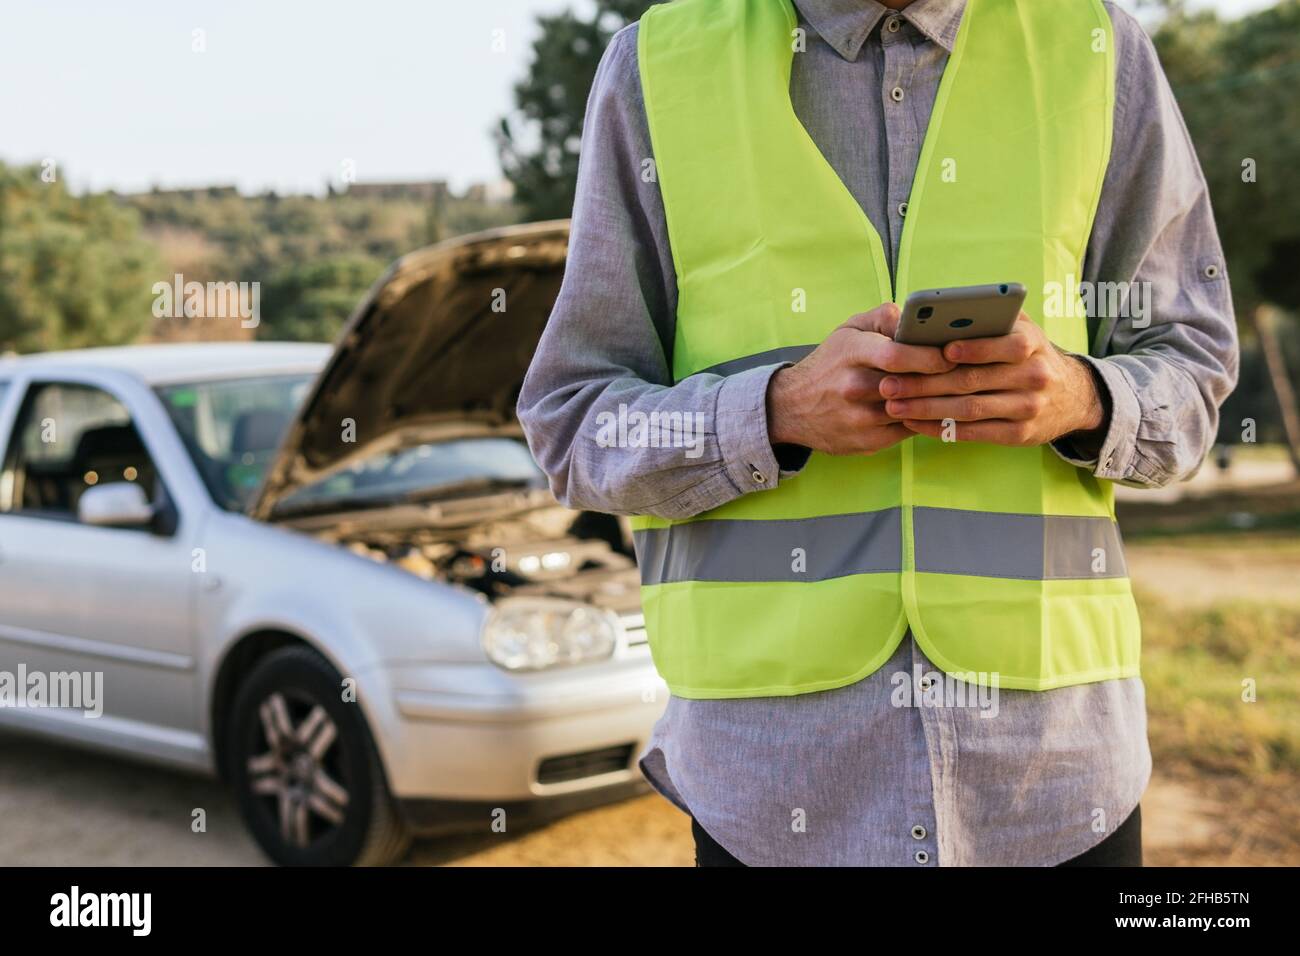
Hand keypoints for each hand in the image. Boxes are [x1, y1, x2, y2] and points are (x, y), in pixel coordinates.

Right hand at [766, 302, 953, 454]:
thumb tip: (917, 317)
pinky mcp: (867, 442)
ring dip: (938, 402)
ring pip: (914, 411)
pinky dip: (924, 419)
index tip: (950, 354)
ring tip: (957, 389)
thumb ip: (884, 316)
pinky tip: (935, 408)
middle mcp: (854, 388)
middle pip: (911, 386)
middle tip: (967, 372)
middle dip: (943, 380)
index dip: (930, 356)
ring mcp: (860, 419)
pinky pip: (909, 430)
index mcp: (851, 353)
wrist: (791, 407)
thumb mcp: (849, 329)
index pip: (896, 356)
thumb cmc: (830, 363)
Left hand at [877, 314, 1105, 445]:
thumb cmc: (1029, 354)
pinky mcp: (1019, 434)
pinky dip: (941, 429)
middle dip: (926, 383)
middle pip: (973, 381)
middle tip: (890, 384)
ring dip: (926, 409)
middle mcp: (1034, 376)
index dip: (973, 349)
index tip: (940, 351)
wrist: (1072, 396)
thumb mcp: (1021, 329)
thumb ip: (991, 318)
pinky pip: (973, 433)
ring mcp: (1028, 408)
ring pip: (969, 409)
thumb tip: (943, 313)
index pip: (1005, 345)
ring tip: (894, 405)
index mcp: (1032, 343)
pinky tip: (915, 424)